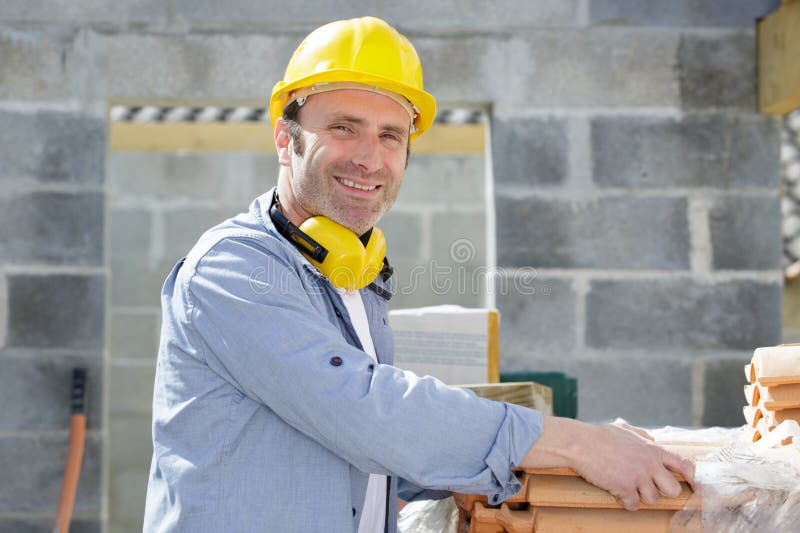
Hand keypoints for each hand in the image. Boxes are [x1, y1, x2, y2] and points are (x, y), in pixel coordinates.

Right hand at [519, 417, 695, 510]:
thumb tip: (651, 438)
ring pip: (652, 500)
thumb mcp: (624, 429)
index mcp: (652, 449)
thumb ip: (641, 435)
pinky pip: (633, 505)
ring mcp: (638, 476)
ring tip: (626, 486)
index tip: (694, 487)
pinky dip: (625, 501)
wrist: (580, 443)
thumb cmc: (599, 435)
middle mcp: (649, 463)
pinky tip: (616, 492)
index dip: (693, 478)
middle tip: (646, 487)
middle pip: (672, 490)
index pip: (684, 465)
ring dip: (640, 496)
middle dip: (661, 491)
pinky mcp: (624, 487)